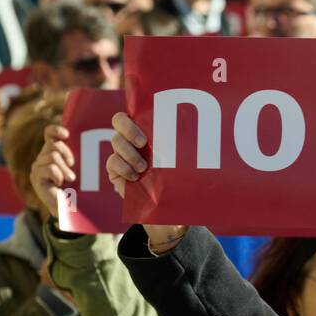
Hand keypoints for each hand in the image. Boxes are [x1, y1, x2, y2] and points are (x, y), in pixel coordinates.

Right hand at [31, 124, 75, 217]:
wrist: (71, 207)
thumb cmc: (79, 186)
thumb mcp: (81, 165)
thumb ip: (79, 152)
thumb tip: (84, 138)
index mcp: (53, 151)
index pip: (49, 133)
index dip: (55, 130)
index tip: (66, 135)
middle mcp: (42, 157)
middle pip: (52, 144)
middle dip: (66, 153)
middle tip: (72, 165)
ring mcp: (37, 167)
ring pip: (52, 156)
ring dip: (65, 168)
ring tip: (69, 179)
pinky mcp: (35, 178)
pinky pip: (49, 168)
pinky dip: (58, 175)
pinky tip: (59, 183)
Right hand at [106, 111, 185, 248]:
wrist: (166, 205)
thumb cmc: (178, 178)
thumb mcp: (183, 163)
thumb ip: (185, 153)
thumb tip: (203, 148)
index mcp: (148, 128)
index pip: (136, 110)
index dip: (137, 115)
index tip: (149, 129)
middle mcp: (131, 137)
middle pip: (119, 121)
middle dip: (129, 129)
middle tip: (143, 143)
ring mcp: (121, 152)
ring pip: (116, 141)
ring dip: (129, 152)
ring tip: (143, 167)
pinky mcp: (114, 169)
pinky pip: (112, 162)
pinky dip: (123, 167)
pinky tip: (135, 177)